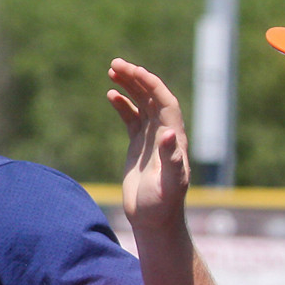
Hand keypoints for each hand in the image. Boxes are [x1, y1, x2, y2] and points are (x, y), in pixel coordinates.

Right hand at [108, 58, 192, 233]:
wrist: (154, 221)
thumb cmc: (163, 206)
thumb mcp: (169, 183)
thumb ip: (171, 159)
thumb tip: (167, 132)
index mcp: (174, 138)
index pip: (164, 101)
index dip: (151, 84)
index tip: (133, 71)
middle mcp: (165, 133)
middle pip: (153, 97)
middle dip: (136, 78)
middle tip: (116, 63)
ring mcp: (152, 138)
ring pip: (142, 103)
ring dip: (129, 86)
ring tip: (112, 70)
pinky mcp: (139, 146)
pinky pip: (132, 118)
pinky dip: (122, 104)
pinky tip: (110, 94)